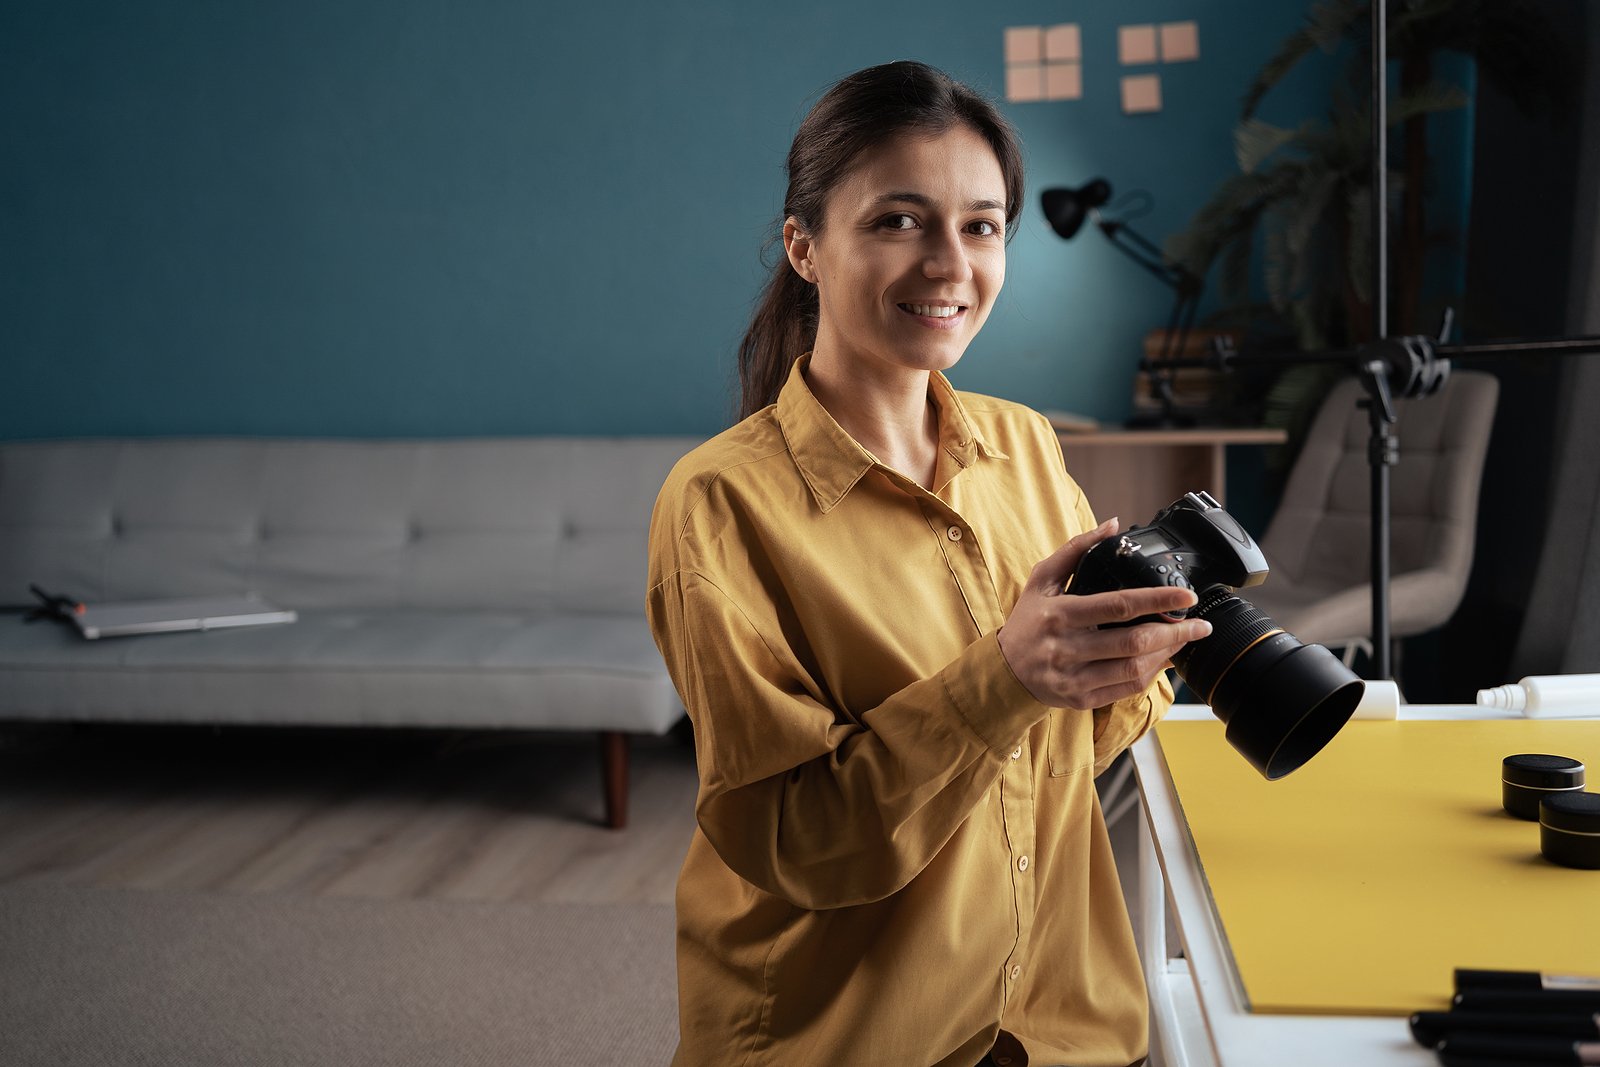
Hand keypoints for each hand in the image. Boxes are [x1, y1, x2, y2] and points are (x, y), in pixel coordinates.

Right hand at [997, 518, 1212, 709]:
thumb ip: (1076, 549)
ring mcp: (1074, 678)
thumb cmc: (1027, 621)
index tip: (1186, 596)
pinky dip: (1151, 674)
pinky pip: (1126, 688)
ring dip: (1167, 653)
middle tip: (1200, 624)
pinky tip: (1162, 659)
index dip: (1157, 600)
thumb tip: (1112, 525)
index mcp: (1059, 614)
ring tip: (1184, 639)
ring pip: (1134, 669)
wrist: (1004, 671)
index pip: (1118, 606)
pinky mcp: (1081, 698)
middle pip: (1133, 642)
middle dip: (1175, 632)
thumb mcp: (1041, 580)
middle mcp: (1066, 648)